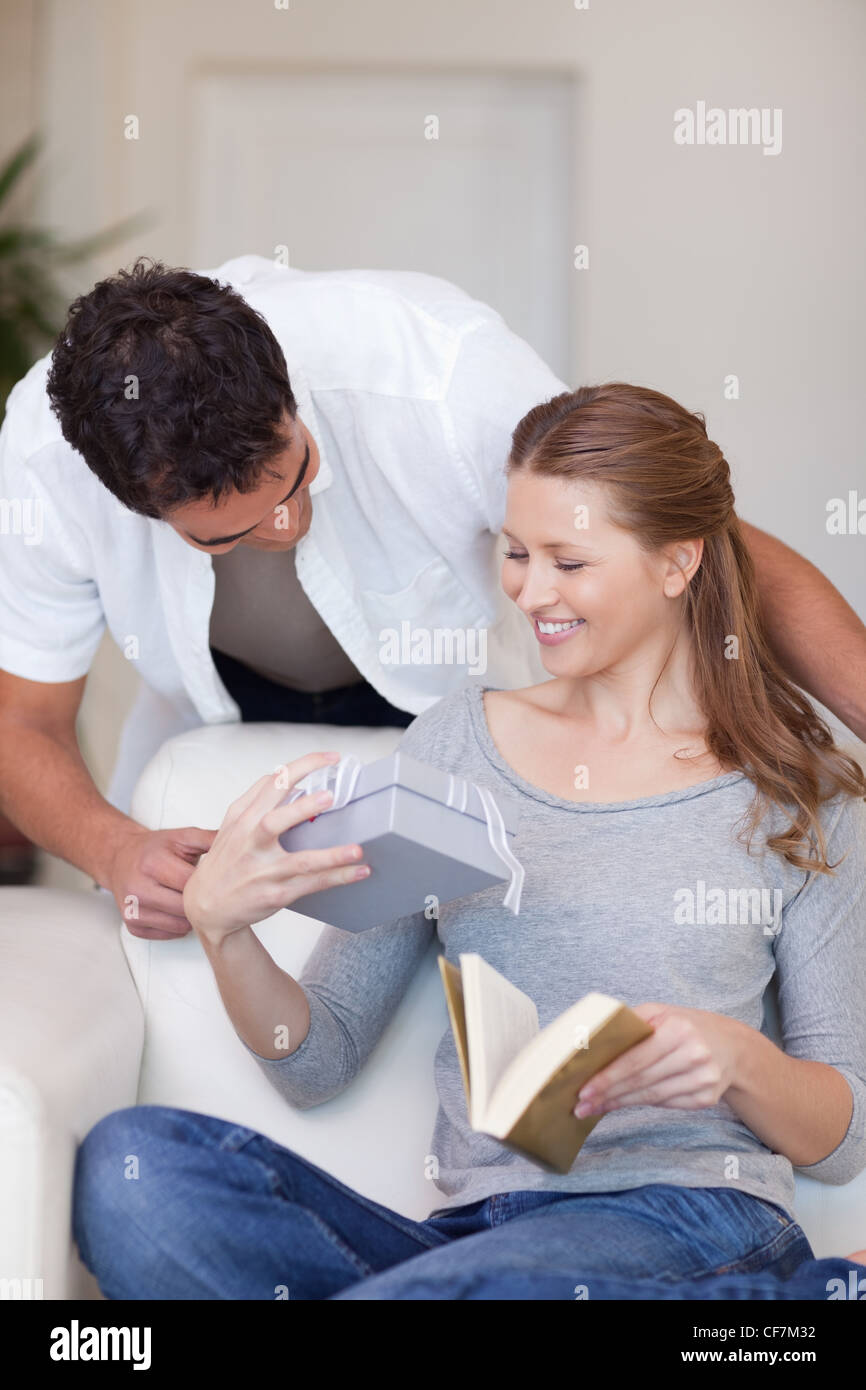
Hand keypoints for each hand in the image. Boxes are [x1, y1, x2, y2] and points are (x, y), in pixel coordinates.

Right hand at [106, 825, 217, 938]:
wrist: (120, 858)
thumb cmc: (154, 849)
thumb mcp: (182, 837)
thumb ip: (209, 839)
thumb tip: (240, 841)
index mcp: (152, 863)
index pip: (192, 884)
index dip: (210, 883)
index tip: (219, 881)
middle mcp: (139, 888)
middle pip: (186, 908)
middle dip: (201, 901)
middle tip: (208, 893)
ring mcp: (133, 910)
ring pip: (180, 925)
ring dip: (191, 916)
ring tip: (192, 900)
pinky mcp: (132, 925)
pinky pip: (168, 934)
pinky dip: (177, 925)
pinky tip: (177, 909)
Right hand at [182, 750, 369, 944]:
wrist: (207, 906)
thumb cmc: (225, 861)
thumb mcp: (232, 825)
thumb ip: (257, 799)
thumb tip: (287, 776)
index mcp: (243, 818)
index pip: (272, 784)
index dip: (303, 767)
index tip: (331, 758)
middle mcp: (251, 842)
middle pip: (275, 821)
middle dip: (303, 808)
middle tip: (330, 795)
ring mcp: (264, 870)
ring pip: (300, 861)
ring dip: (330, 855)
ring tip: (356, 849)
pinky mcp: (276, 894)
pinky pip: (311, 885)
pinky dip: (337, 877)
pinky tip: (359, 871)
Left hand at [573, 1003, 744, 1116]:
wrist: (731, 1046)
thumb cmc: (685, 1026)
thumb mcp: (660, 1012)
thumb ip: (629, 1023)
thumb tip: (592, 1041)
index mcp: (679, 1030)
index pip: (636, 1059)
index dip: (608, 1077)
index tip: (584, 1089)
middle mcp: (694, 1055)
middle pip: (641, 1081)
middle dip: (607, 1095)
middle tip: (581, 1106)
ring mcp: (703, 1080)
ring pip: (651, 1097)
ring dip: (619, 1104)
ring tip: (594, 1108)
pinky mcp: (706, 1099)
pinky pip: (664, 1104)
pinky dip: (640, 1104)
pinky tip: (621, 1104)